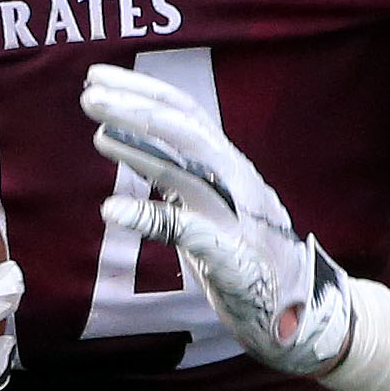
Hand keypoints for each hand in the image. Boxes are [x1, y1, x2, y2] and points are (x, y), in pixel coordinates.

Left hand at [80, 63, 350, 376]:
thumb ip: (176, 175)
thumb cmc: (248, 257)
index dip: (142, 90)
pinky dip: (149, 216)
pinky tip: (111, 209)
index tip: (97, 76)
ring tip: (98, 134)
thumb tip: (128, 143)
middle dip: (136, 106)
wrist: (300, 313)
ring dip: (140, 149)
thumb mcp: (210, 206)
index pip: (184, 114)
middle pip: (185, 129)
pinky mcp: (232, 258)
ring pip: (187, 170)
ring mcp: (236, 218)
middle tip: (88, 94)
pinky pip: (188, 231)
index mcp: (227, 167)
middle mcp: (235, 182)